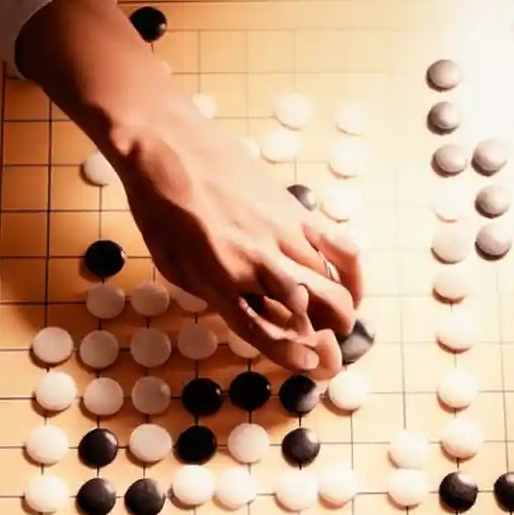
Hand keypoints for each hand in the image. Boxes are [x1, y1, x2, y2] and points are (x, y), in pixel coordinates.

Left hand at [115, 95, 362, 373]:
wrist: (168, 148)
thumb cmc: (160, 208)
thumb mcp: (172, 265)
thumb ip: (211, 293)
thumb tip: (246, 309)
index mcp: (220, 281)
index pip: (265, 331)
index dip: (292, 355)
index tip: (310, 366)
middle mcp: (256, 263)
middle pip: (309, 314)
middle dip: (328, 342)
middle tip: (332, 355)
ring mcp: (282, 235)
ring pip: (329, 284)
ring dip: (343, 312)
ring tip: (343, 325)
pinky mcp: (295, 211)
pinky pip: (336, 246)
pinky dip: (351, 272)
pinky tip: (352, 287)